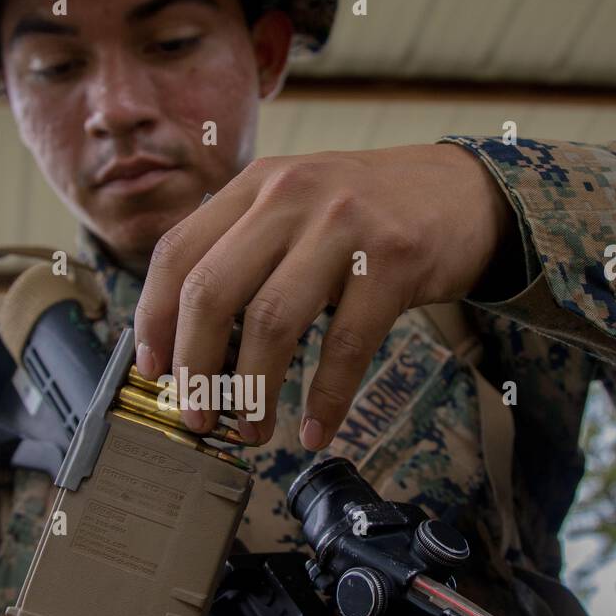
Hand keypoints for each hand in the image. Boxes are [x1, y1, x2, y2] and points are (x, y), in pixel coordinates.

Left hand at [133, 143, 517, 448]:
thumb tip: (187, 339)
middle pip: (212, 290)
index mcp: (254, 186)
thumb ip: (242, 248)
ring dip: (254, 391)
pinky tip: (314, 430)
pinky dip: (326, 399)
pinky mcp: (393, 261)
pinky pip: (346, 345)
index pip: (176, 252)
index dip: (154, 318)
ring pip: (272, 321)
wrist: (463, 193)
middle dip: (194, 366)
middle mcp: (290, 196)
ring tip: (251, 429)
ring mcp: (343, 225)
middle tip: (195, 414)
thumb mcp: (294, 206)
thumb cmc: (366, 215)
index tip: (151, 369)